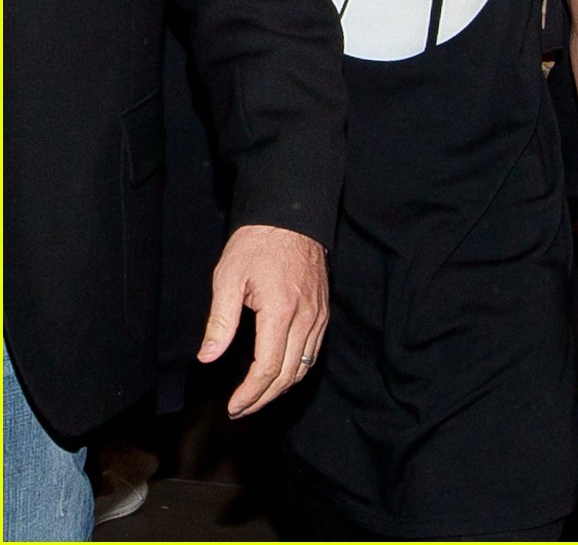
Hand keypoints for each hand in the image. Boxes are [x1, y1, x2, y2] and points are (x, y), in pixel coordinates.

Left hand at [197, 225, 328, 417]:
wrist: (291, 216)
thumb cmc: (257, 243)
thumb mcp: (229, 277)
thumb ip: (220, 321)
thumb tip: (207, 356)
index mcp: (280, 311)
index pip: (268, 369)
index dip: (250, 394)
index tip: (234, 407)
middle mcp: (305, 318)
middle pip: (288, 375)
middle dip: (264, 399)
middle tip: (241, 409)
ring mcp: (318, 315)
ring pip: (304, 366)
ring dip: (281, 388)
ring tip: (257, 397)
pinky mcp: (323, 310)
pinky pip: (314, 350)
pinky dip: (297, 369)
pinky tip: (281, 373)